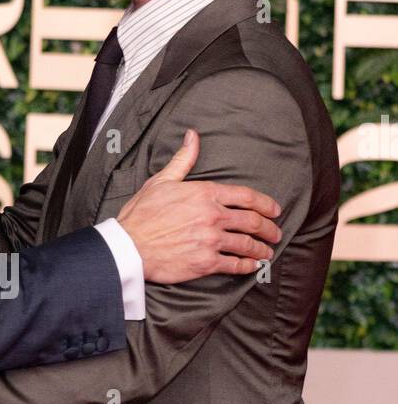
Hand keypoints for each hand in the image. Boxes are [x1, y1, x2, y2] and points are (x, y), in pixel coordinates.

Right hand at [117, 129, 281, 282]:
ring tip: (267, 252)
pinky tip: (253, 266)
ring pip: (247, 245)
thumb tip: (193, 136)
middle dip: (269, 229)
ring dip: (262, 249)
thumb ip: (184, 160)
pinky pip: (234, 265)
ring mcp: (211, 241)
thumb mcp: (162, 181)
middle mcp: (213, 217)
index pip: (247, 197)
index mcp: (205, 194)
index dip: (266, 204)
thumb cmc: (142, 214)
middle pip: (253, 222)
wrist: (128, 246)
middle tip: (276, 234)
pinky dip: (248, 266)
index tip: (275, 211)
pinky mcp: (205, 263)